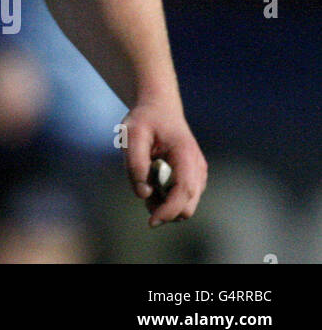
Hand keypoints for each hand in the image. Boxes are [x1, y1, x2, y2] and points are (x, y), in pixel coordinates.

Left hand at [120, 101, 207, 227]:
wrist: (159, 108)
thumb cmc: (145, 120)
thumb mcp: (132, 134)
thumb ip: (135, 163)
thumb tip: (143, 193)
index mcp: (186, 155)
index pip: (185, 191)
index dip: (169, 210)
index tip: (151, 220)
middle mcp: (198, 168)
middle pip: (187, 206)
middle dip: (164, 209)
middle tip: (142, 189)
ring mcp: (198, 174)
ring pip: (185, 205)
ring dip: (164, 203)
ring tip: (145, 179)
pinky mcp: (193, 178)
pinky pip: (181, 198)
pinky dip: (166, 197)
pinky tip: (153, 179)